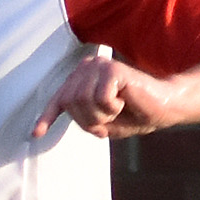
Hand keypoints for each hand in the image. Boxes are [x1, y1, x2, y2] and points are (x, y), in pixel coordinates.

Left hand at [32, 54, 180, 138]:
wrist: (164, 108)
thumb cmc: (133, 114)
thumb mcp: (101, 123)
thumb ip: (79, 119)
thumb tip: (41, 128)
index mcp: (82, 78)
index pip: (59, 99)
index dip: (47, 117)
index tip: (36, 134)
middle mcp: (86, 67)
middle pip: (70, 103)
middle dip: (89, 119)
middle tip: (111, 117)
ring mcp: (98, 65)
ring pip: (82, 101)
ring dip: (102, 115)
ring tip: (118, 108)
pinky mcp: (111, 69)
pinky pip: (100, 98)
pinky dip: (112, 108)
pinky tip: (124, 101)